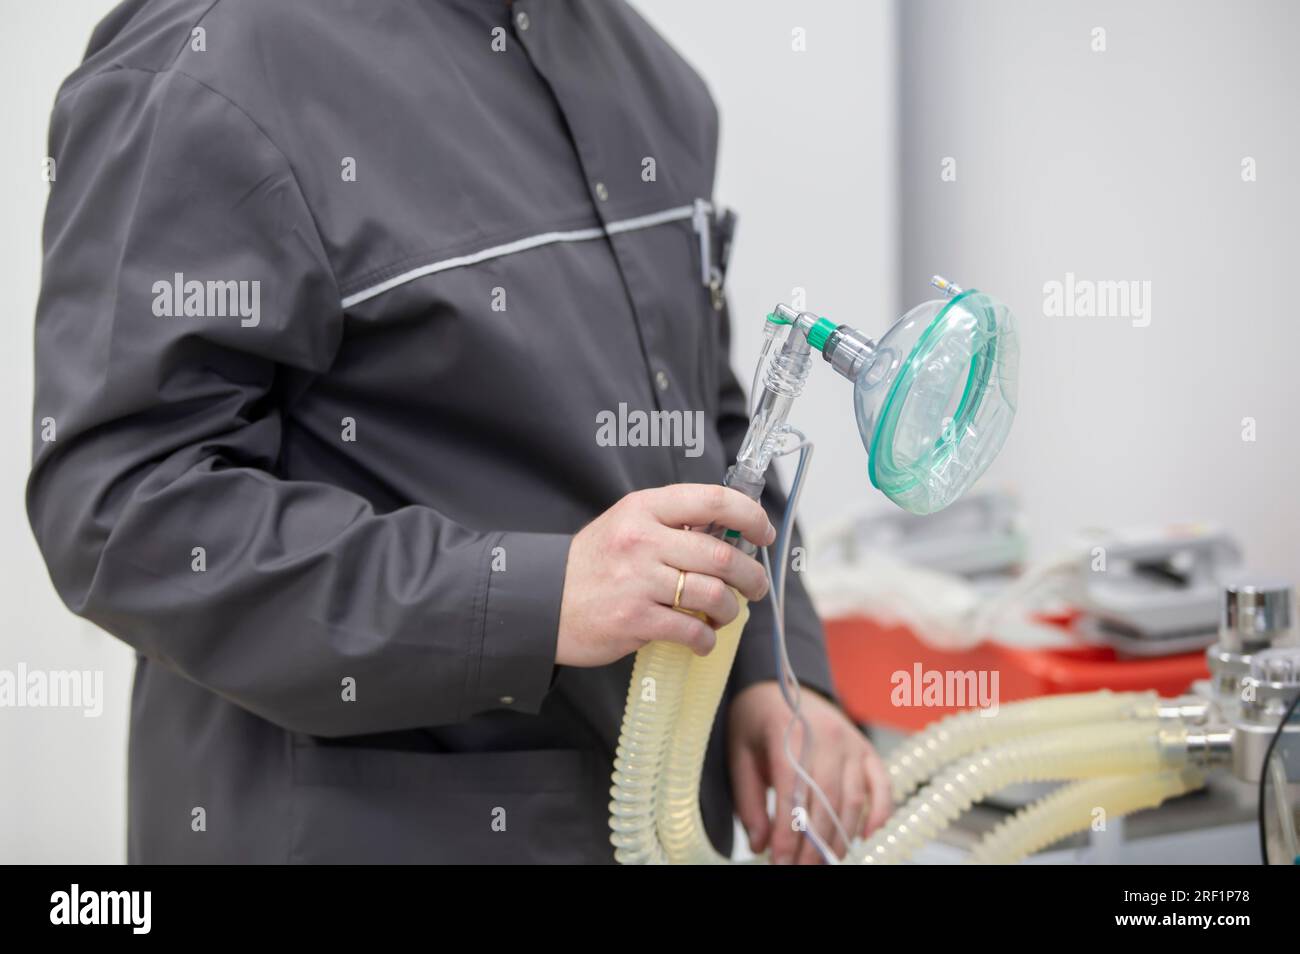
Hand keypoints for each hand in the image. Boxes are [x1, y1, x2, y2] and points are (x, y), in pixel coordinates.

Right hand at [556, 485, 774, 666]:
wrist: (542, 602)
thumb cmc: (591, 566)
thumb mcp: (626, 526)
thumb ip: (671, 525)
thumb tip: (728, 535)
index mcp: (644, 509)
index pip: (712, 499)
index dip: (749, 516)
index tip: (762, 532)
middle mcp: (643, 540)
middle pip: (722, 555)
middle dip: (751, 576)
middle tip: (756, 586)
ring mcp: (639, 581)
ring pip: (714, 595)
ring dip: (730, 610)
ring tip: (725, 614)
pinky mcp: (635, 620)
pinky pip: (692, 630)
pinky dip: (706, 639)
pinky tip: (702, 639)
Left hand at [728, 681, 891, 863]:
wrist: (775, 687)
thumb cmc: (755, 724)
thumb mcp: (739, 757)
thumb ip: (749, 802)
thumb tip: (760, 844)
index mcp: (788, 733)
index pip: (792, 793)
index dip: (788, 834)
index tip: (780, 862)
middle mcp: (825, 736)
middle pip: (825, 801)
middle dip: (814, 844)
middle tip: (802, 870)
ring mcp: (850, 741)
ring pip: (852, 799)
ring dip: (840, 837)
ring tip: (826, 862)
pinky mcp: (866, 748)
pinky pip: (881, 784)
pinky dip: (880, 812)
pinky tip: (866, 837)